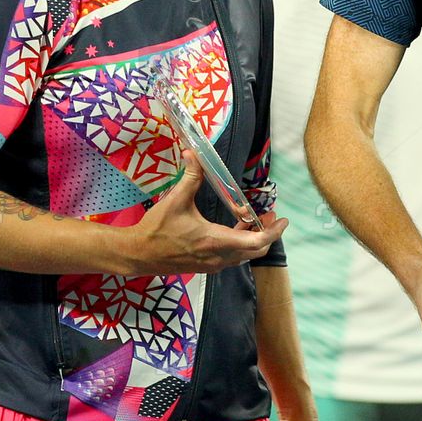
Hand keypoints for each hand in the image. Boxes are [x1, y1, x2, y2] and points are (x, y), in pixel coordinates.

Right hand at [128, 149, 287, 273]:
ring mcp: (212, 264)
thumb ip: (190, 177)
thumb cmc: (156, 230)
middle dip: (267, 234)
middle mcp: (218, 256)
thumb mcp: (175, 200)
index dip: (274, 232)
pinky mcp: (205, 266)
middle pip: (255, 251)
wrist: (138, 254)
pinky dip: (240, 245)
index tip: (283, 220)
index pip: (256, 241)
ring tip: (254, 220)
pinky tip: (235, 230)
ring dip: (253, 240)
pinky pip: (232, 258)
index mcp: (215, 240)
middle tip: (271, 217)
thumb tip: (194, 154)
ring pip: (244, 256)